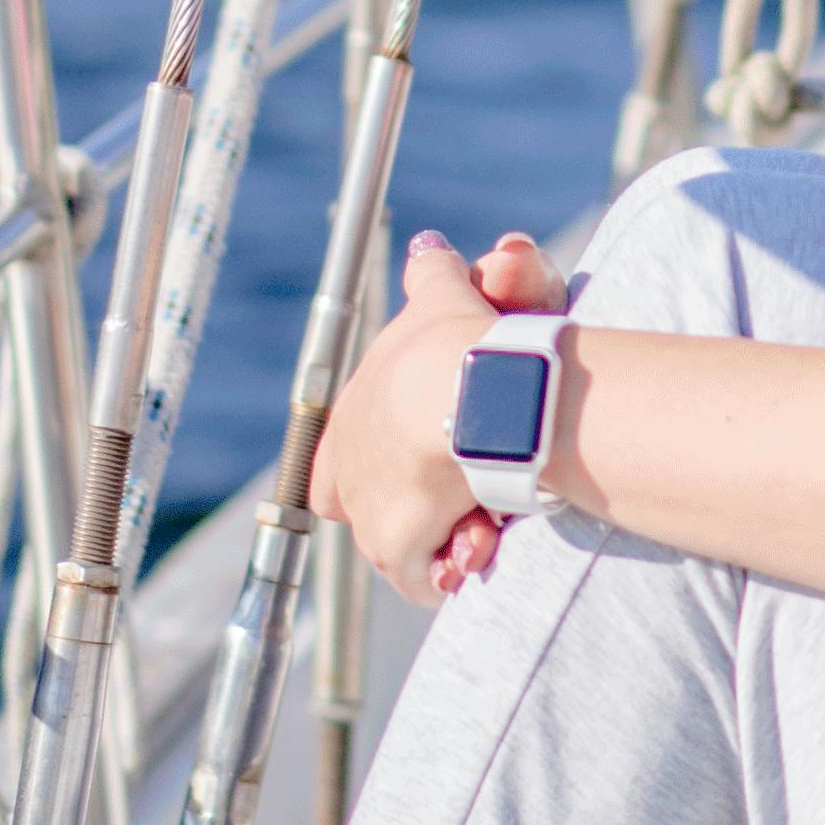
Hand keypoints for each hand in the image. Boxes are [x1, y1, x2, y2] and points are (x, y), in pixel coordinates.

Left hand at [317, 226, 566, 604]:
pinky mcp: (397, 544)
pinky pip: (425, 577)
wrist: (474, 390)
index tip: (424, 460)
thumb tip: (428, 247)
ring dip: (442, 537)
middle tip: (466, 493)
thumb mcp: (443, 296)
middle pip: (372, 507)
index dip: (377, 466)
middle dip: (416, 507)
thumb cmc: (460, 343)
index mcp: (351, 416)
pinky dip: (450, 570)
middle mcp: (348, 467)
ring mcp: (369, 509)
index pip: (339, 460)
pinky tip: (481, 545)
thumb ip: (432, 275)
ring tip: (485, 518)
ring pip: (401, 543)